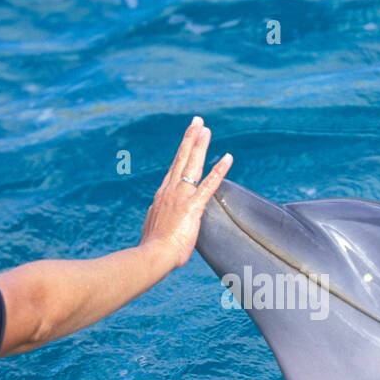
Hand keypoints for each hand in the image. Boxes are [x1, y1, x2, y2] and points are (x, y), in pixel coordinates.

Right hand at [141, 116, 232, 268]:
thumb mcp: (154, 231)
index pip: (173, 170)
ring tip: (206, 128)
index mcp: (161, 197)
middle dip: (190, 139)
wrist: (151, 256)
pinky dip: (219, 170)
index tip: (186, 142)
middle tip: (197, 122)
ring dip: (201, 145)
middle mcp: (170, 191)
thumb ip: (158, 223)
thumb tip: (156, 224)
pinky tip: (228, 157)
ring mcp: (181, 197)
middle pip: (181, 159)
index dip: (180, 154)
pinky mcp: (193, 206)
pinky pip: (209, 184)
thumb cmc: (153, 250)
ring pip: (192, 165)